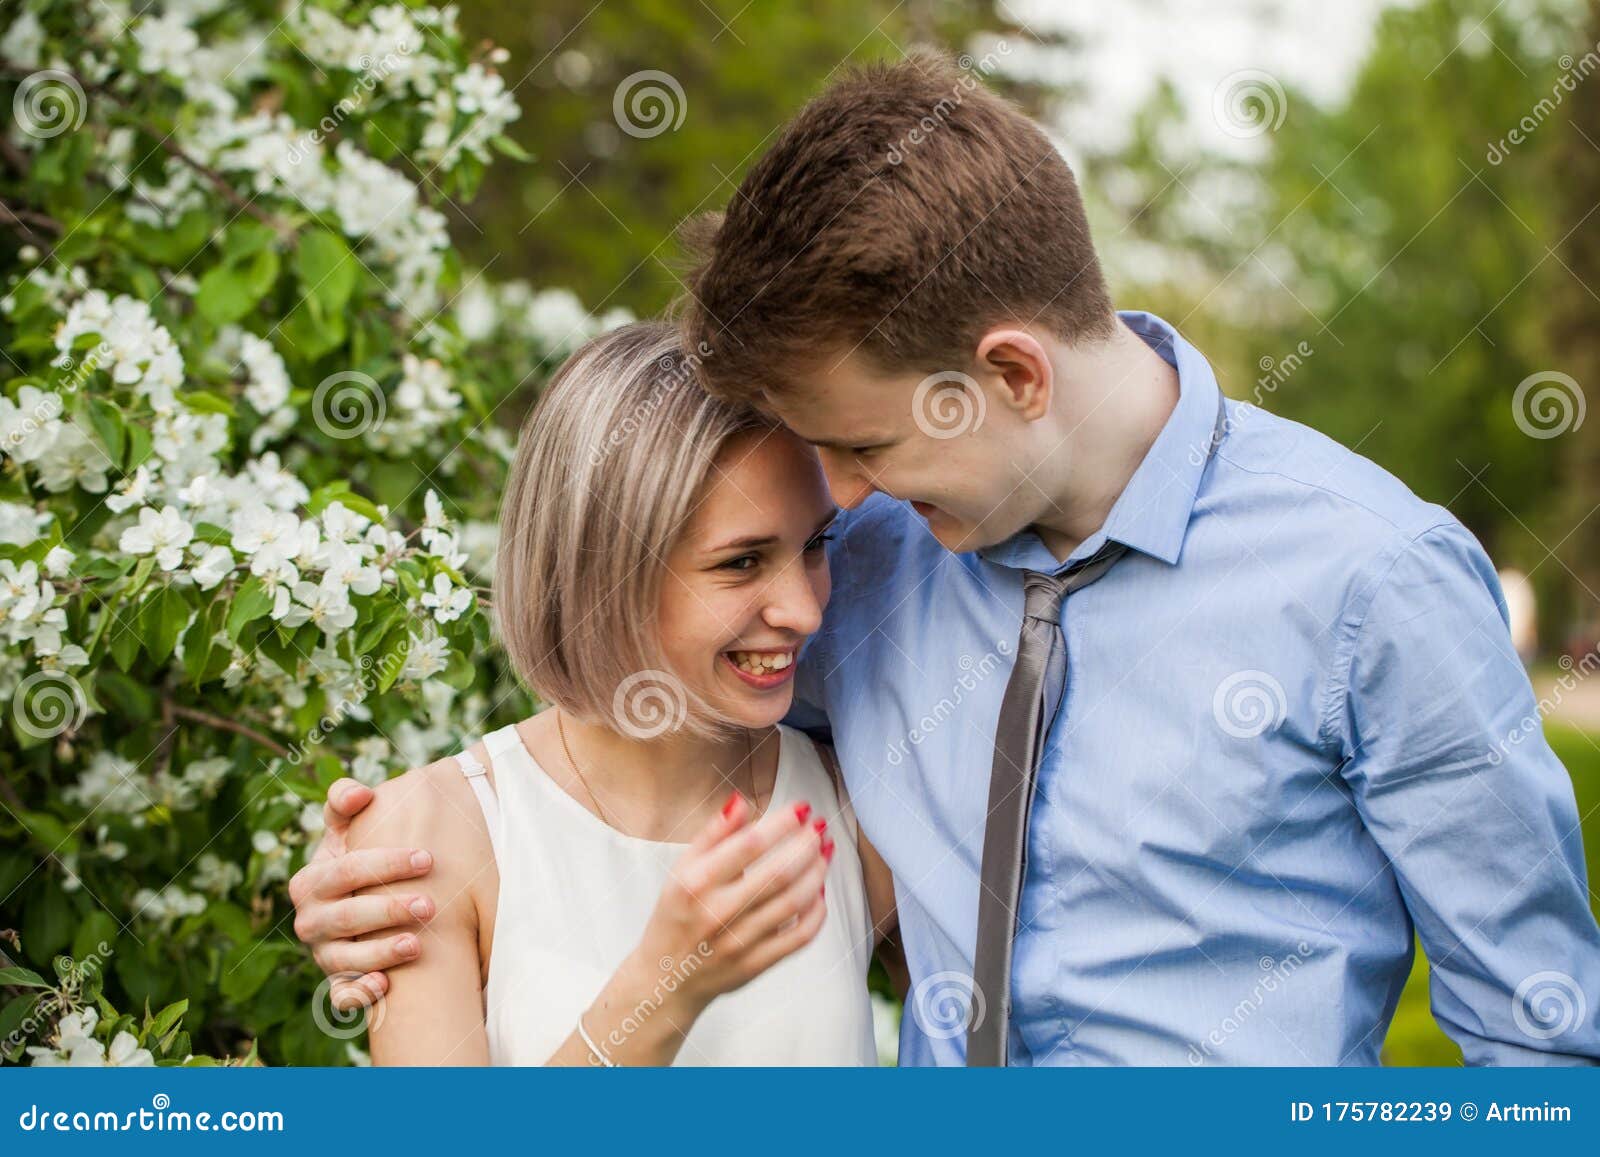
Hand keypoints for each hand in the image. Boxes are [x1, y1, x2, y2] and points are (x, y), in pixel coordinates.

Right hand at [287, 778, 436, 1011]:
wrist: (358, 900)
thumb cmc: (360, 857)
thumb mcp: (349, 827)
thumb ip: (345, 801)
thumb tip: (359, 793)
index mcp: (311, 880)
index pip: (347, 870)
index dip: (385, 864)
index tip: (427, 857)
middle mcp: (310, 920)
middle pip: (347, 917)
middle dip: (388, 910)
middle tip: (429, 904)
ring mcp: (323, 953)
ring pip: (344, 959)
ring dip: (380, 953)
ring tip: (416, 945)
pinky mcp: (336, 980)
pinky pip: (341, 995)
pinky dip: (358, 994)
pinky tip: (384, 985)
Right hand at [629, 792, 833, 1013]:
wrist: (667, 977)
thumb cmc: (677, 913)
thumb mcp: (682, 868)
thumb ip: (713, 834)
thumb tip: (742, 801)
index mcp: (696, 883)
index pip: (750, 845)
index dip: (782, 823)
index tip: (803, 808)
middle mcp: (718, 912)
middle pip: (778, 873)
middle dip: (808, 845)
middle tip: (821, 827)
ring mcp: (739, 942)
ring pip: (793, 903)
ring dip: (817, 872)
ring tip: (826, 851)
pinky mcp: (755, 964)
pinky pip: (798, 937)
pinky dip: (816, 912)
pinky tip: (820, 890)